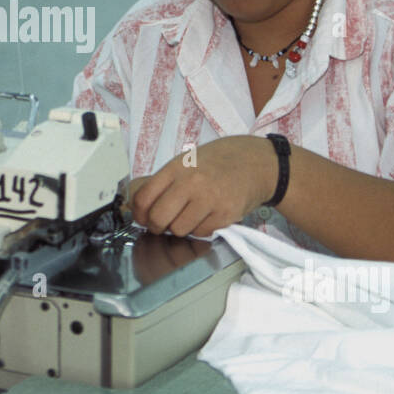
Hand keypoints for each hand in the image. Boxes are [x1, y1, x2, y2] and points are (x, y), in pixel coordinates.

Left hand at [128, 136, 274, 236]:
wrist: (256, 163)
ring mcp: (209, 199)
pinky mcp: (225, 214)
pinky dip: (201, 229)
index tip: (143, 218)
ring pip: (178, 230)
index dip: (139, 214)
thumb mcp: (187, 161)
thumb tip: (137, 206)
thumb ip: (164, 181)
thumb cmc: (218, 163)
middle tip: (163, 223)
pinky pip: (201, 233)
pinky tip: (208, 215)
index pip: (144, 198)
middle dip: (157, 226)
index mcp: (177, 167)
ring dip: (181, 227)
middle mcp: (191, 183)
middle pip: (158, 219)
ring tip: (191, 215)